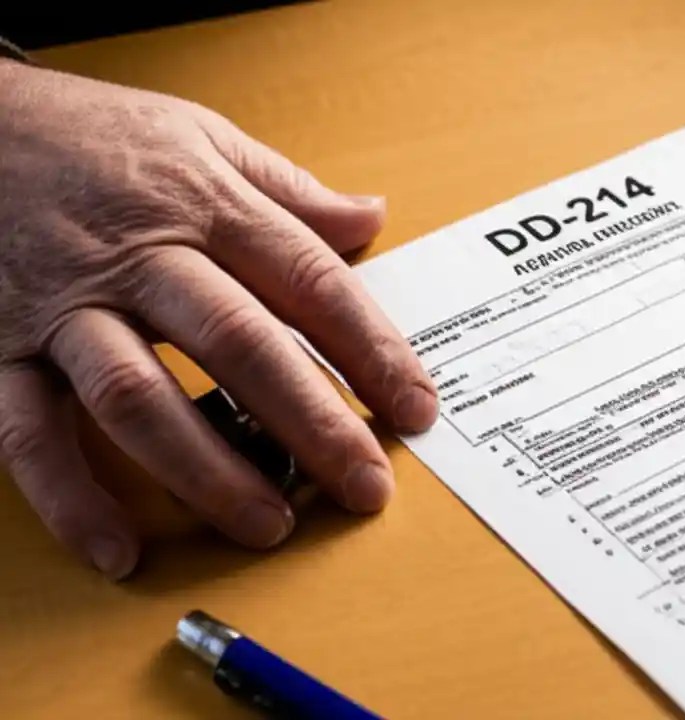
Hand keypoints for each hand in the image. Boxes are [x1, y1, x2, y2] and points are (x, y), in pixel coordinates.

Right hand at [0, 60, 437, 578]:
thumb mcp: (200, 136)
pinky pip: (29, 434)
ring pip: (140, 397)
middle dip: (313, 422)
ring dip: (208, 470)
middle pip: (241, 345)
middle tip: (365, 486)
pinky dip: (71, 497)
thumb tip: (369, 216)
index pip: (310, 283)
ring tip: (268, 525)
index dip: (373, 350)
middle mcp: (141, 261)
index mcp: (206, 207)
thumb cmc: (87, 135)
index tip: (417, 407)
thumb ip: (287, 188)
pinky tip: (121, 549)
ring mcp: (67, 309)